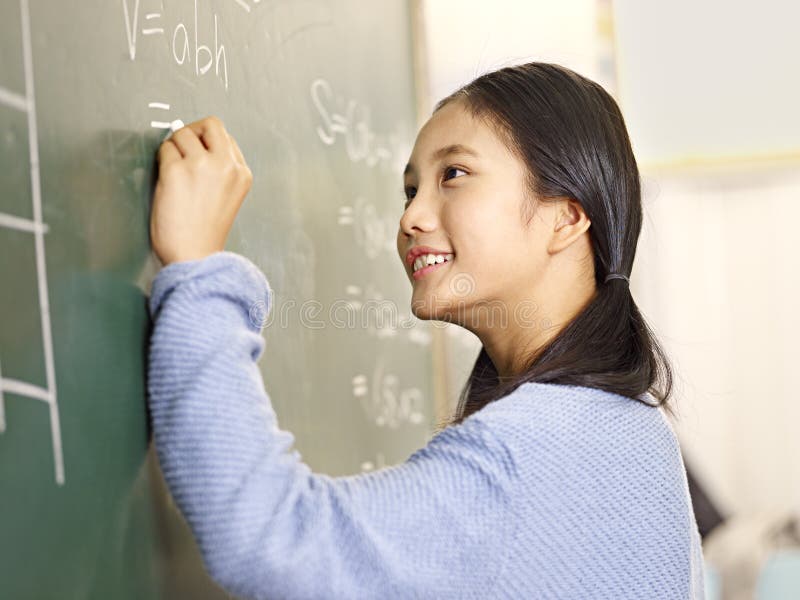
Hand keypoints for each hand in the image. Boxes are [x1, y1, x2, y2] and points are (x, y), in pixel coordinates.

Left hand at [150, 116, 252, 264]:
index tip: (197, 155)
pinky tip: (166, 181)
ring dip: (174, 149)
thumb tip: (197, 143)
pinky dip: (161, 161)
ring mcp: (202, 166)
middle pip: (209, 125)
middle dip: (193, 133)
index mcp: (241, 173)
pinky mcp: (176, 171)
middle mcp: (226, 165)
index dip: (207, 144)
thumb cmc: (205, 233)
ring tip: (174, 174)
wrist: (194, 256)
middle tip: (183, 151)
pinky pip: (164, 149)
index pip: (225, 138)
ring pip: (183, 134)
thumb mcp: (228, 196)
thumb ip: (220, 170)